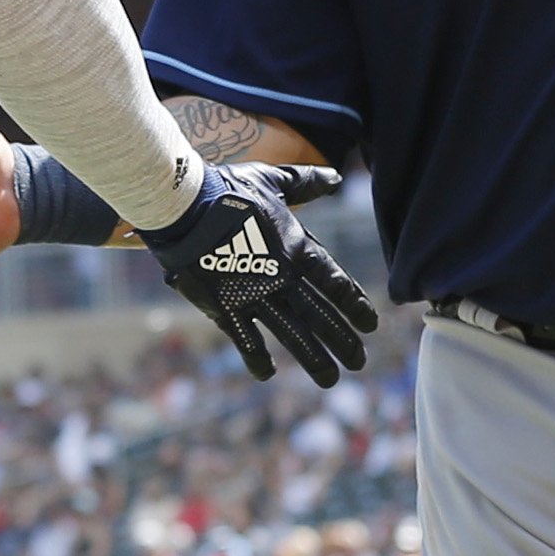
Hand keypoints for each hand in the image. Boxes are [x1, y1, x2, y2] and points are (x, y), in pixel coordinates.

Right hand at [141, 164, 378, 387]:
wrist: (184, 206)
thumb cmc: (228, 189)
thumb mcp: (272, 179)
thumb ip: (305, 182)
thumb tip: (336, 177)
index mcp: (296, 247)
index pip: (336, 283)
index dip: (356, 306)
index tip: (370, 324)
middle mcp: (283, 277)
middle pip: (322, 316)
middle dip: (343, 341)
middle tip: (358, 361)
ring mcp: (255, 295)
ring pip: (293, 334)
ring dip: (314, 358)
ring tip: (331, 379)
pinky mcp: (226, 307)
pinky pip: (246, 340)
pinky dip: (257, 358)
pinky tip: (268, 374)